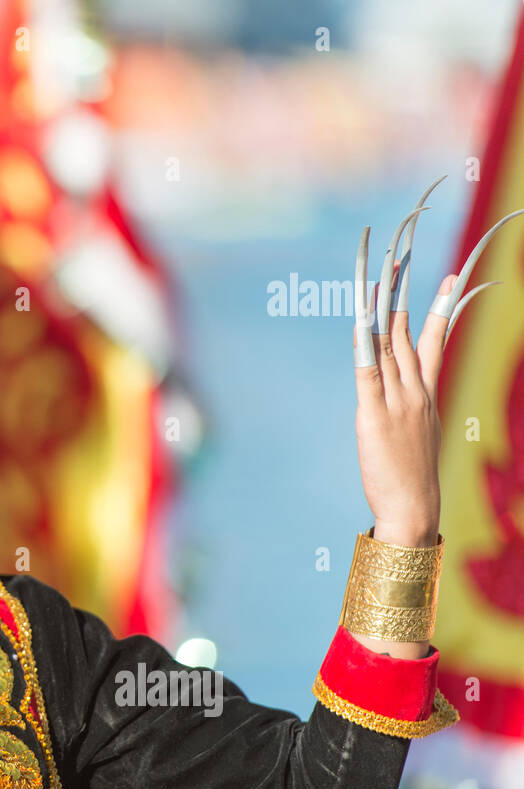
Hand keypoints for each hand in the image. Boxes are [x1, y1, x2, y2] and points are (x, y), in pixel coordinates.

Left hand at [353, 266, 444, 545]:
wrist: (414, 507)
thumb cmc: (411, 474)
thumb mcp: (417, 431)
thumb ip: (410, 404)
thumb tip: (397, 389)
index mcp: (427, 392)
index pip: (436, 339)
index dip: (442, 306)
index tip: (451, 277)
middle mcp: (416, 390)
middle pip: (407, 332)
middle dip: (402, 293)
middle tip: (401, 257)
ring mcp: (398, 401)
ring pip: (389, 345)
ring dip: (381, 307)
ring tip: (380, 274)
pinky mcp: (375, 416)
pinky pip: (369, 373)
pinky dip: (365, 346)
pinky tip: (361, 322)